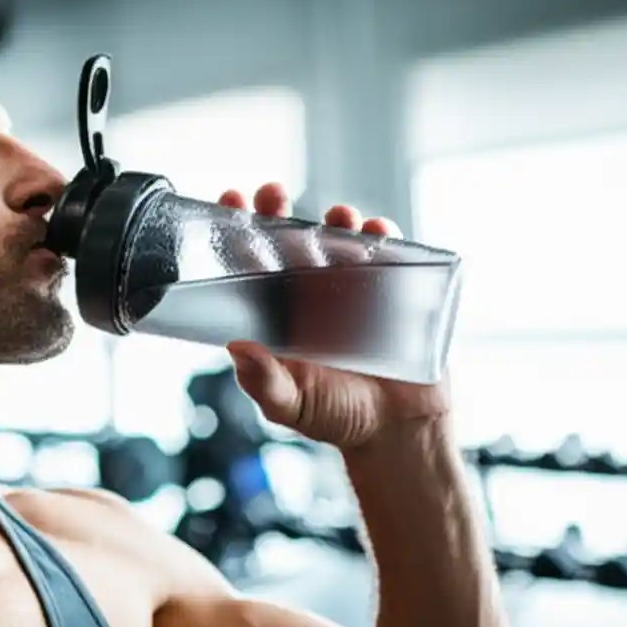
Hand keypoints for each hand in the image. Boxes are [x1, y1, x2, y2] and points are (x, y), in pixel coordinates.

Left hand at [217, 183, 450, 450]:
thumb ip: (265, 383)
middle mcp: (310, 290)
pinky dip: (385, 237)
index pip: (250, 260)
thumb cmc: (335, 415)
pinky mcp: (393, 290)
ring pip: (340, 237)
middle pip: (290, 237)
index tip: (229, 200)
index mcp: (277, 310)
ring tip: (338, 216)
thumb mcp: (291, 405)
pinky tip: (379, 232)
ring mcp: (353, 286)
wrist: (397, 432)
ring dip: (338, 219)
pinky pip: (389, 253)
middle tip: (273, 193)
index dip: (237, 228)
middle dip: (279, 209)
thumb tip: (238, 351)